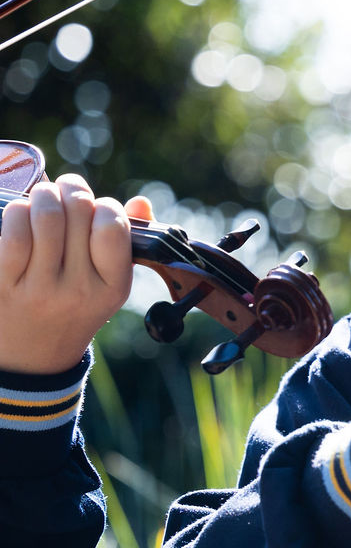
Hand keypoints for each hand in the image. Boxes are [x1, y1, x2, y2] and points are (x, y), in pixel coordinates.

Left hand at [0, 175, 148, 374]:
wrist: (30, 358)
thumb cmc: (73, 308)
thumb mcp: (108, 285)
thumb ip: (124, 243)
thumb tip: (139, 202)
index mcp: (112, 287)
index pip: (114, 227)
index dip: (105, 205)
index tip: (97, 206)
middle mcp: (78, 289)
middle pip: (78, 212)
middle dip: (72, 189)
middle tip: (66, 188)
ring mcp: (40, 287)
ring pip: (45, 216)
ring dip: (44, 194)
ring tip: (44, 196)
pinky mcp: (4, 283)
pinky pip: (14, 231)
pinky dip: (17, 211)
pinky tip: (20, 213)